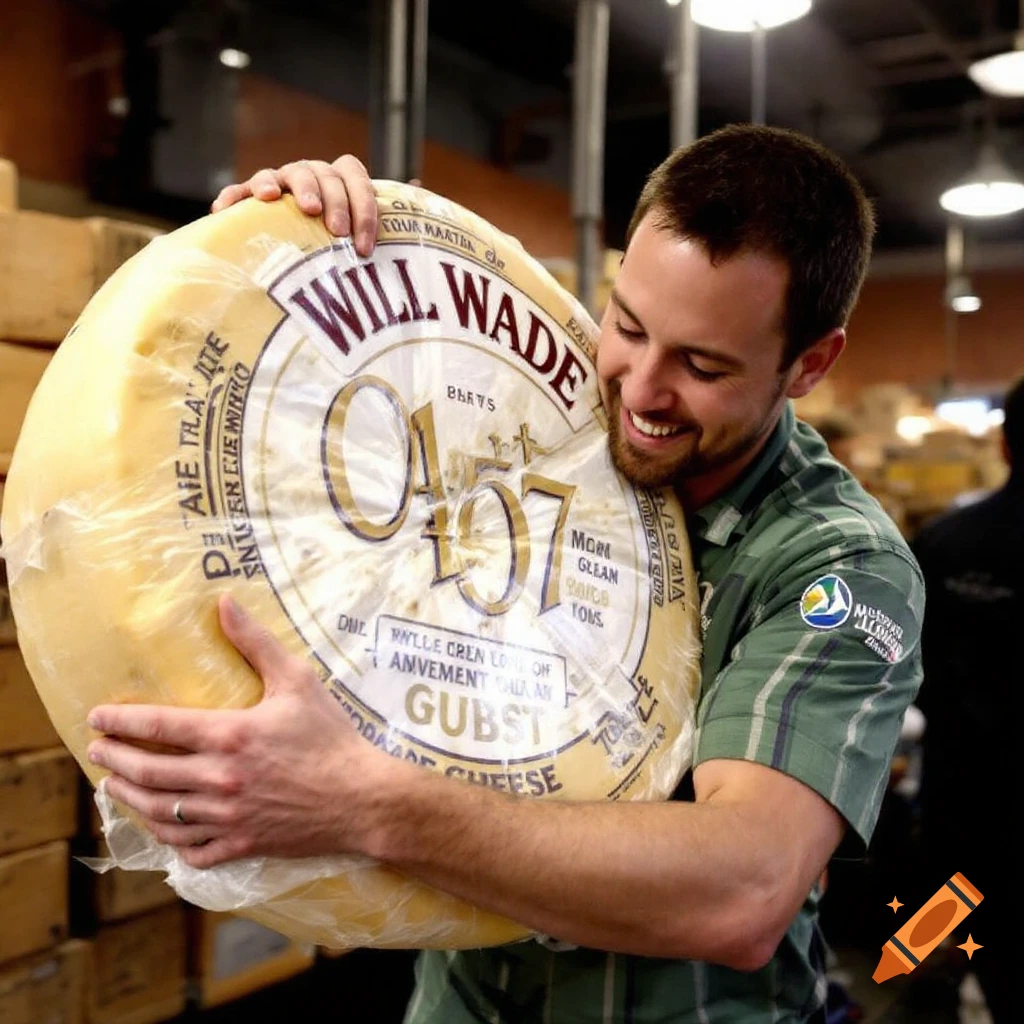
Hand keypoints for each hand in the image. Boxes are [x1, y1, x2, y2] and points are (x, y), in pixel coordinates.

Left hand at [87, 595, 402, 867]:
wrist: (361, 797)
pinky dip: (167, 839)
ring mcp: (227, 816)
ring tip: (113, 788)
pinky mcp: (241, 844)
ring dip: (129, 799)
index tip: (98, 717)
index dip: (121, 720)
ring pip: (160, 813)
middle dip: (114, 760)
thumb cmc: (330, 736)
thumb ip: (256, 642)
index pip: (157, 725)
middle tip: (97, 751)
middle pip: (147, 772)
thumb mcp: (297, 680)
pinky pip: (190, 849)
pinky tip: (160, 827)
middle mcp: (218, 778)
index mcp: (229, 735)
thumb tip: (224, 602)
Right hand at [210, 156, 378, 254]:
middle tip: (334, 231)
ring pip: (286, 173)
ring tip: (293, 206)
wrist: (290, 258)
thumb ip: (386, 214)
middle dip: (333, 201)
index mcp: (341, 183)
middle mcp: (312, 177)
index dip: (364, 210)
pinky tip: (227, 208)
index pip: (357, 180)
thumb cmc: (335, 247)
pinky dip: (235, 196)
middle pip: (323, 173)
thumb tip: (420, 185)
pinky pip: (240, 192)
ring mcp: (281, 184)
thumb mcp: (364, 234)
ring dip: (293, 188)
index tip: (364, 247)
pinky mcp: (249, 199)